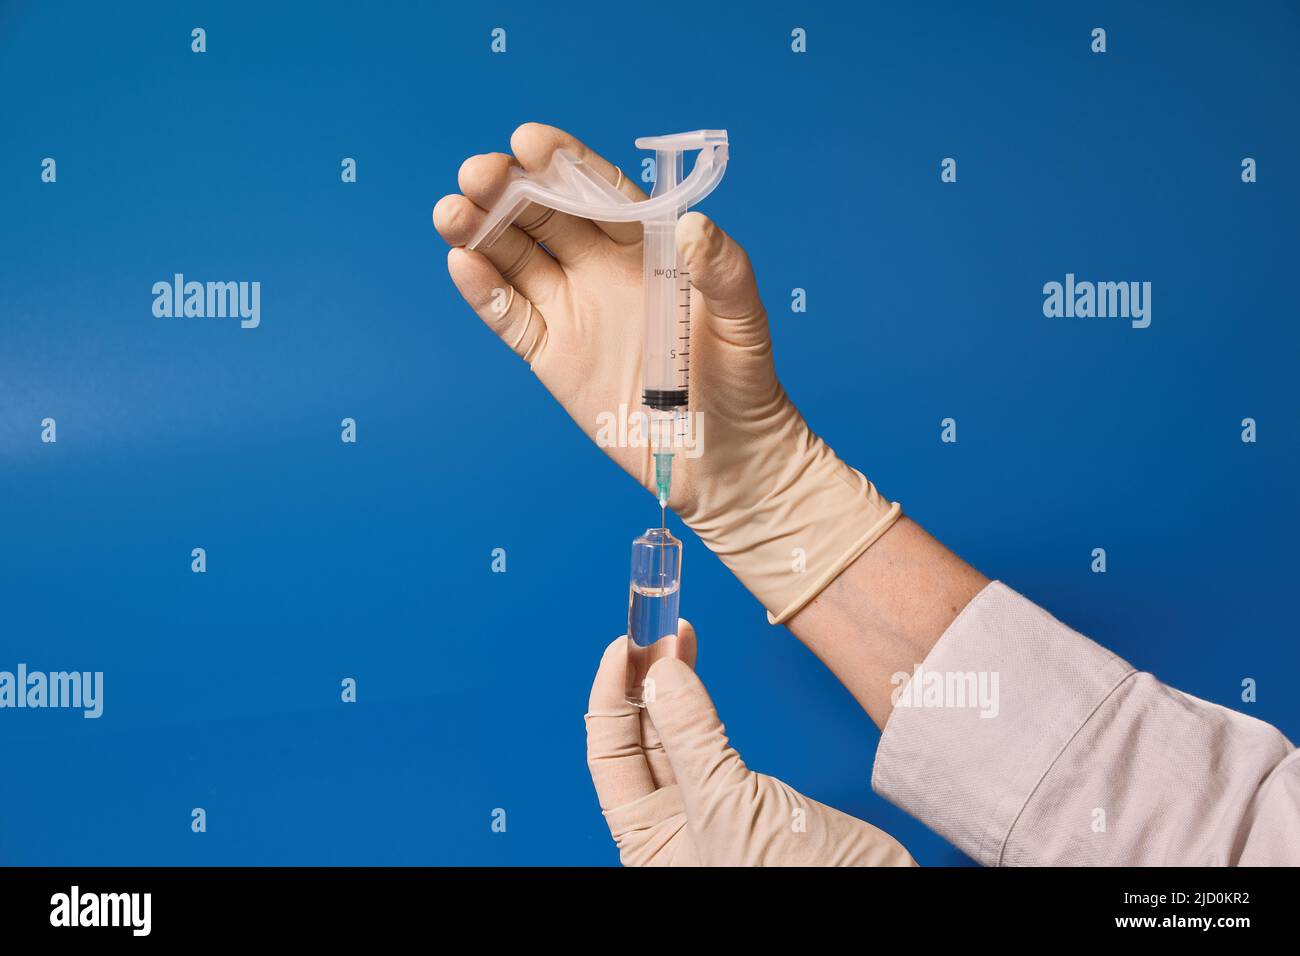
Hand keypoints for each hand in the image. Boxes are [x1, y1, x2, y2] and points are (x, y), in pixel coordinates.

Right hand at [435, 124, 898, 622]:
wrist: (724, 458)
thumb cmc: (744, 381)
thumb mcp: (745, 319)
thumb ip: (723, 269)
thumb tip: (693, 226)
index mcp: (647, 247)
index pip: (599, 192)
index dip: (564, 165)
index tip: (529, 141)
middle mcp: (602, 270)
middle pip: (545, 216)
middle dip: (509, 190)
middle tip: (478, 173)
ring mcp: (573, 312)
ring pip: (516, 259)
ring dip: (481, 232)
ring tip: (451, 212)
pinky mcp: (552, 357)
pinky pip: (511, 317)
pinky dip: (485, 292)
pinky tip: (462, 263)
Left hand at [584, 625, 915, 866]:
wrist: (876, 891)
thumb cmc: (794, 877)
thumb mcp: (726, 804)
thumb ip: (690, 737)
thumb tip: (660, 673)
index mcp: (648, 842)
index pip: (610, 755)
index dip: (610, 697)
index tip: (622, 645)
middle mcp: (670, 825)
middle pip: (639, 739)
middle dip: (643, 680)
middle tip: (651, 629)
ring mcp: (708, 806)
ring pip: (675, 732)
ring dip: (671, 681)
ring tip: (673, 635)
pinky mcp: (744, 792)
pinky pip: (709, 737)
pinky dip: (700, 699)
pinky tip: (692, 667)